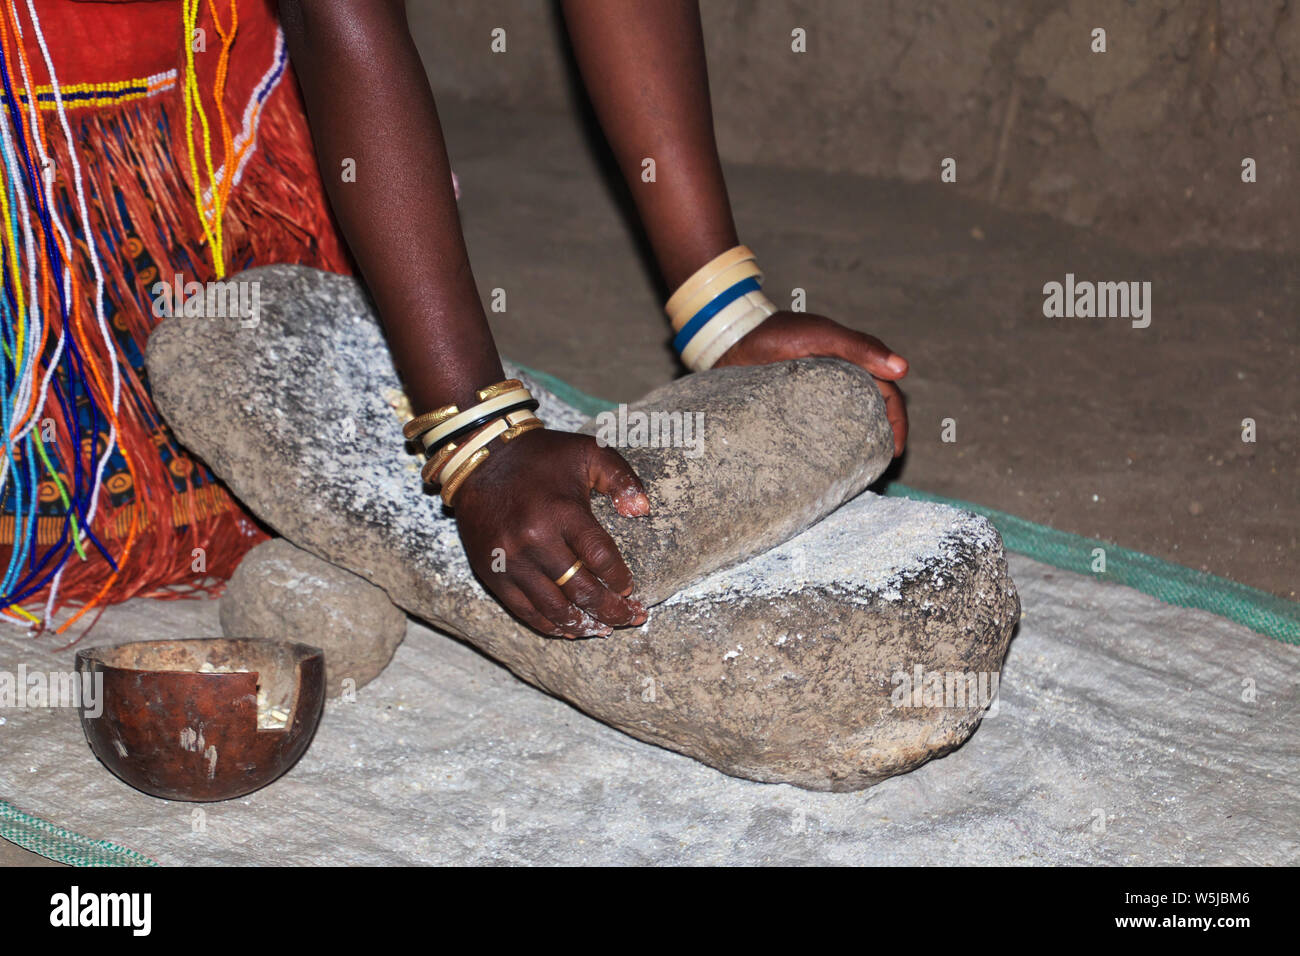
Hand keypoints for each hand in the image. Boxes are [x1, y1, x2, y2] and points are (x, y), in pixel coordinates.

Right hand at [451, 428, 650, 637]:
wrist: (480, 457)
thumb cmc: (541, 456)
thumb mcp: (588, 451)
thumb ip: (621, 477)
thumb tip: (642, 510)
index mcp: (562, 512)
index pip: (600, 558)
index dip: (620, 579)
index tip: (630, 588)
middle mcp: (535, 540)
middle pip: (581, 589)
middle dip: (611, 610)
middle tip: (630, 618)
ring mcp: (511, 560)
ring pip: (553, 607)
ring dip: (582, 624)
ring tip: (603, 630)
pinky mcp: (492, 571)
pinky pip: (524, 609)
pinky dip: (548, 624)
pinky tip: (568, 629)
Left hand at [713, 310, 908, 455]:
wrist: (732, 341)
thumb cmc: (778, 333)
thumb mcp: (821, 336)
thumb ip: (858, 348)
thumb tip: (903, 369)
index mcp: (853, 364)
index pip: (887, 394)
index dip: (896, 422)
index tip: (895, 450)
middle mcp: (840, 381)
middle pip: (872, 412)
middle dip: (880, 439)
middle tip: (878, 467)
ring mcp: (817, 397)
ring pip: (846, 424)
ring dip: (856, 446)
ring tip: (855, 471)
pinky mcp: (794, 410)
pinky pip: (817, 432)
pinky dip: (826, 448)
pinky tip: (823, 466)